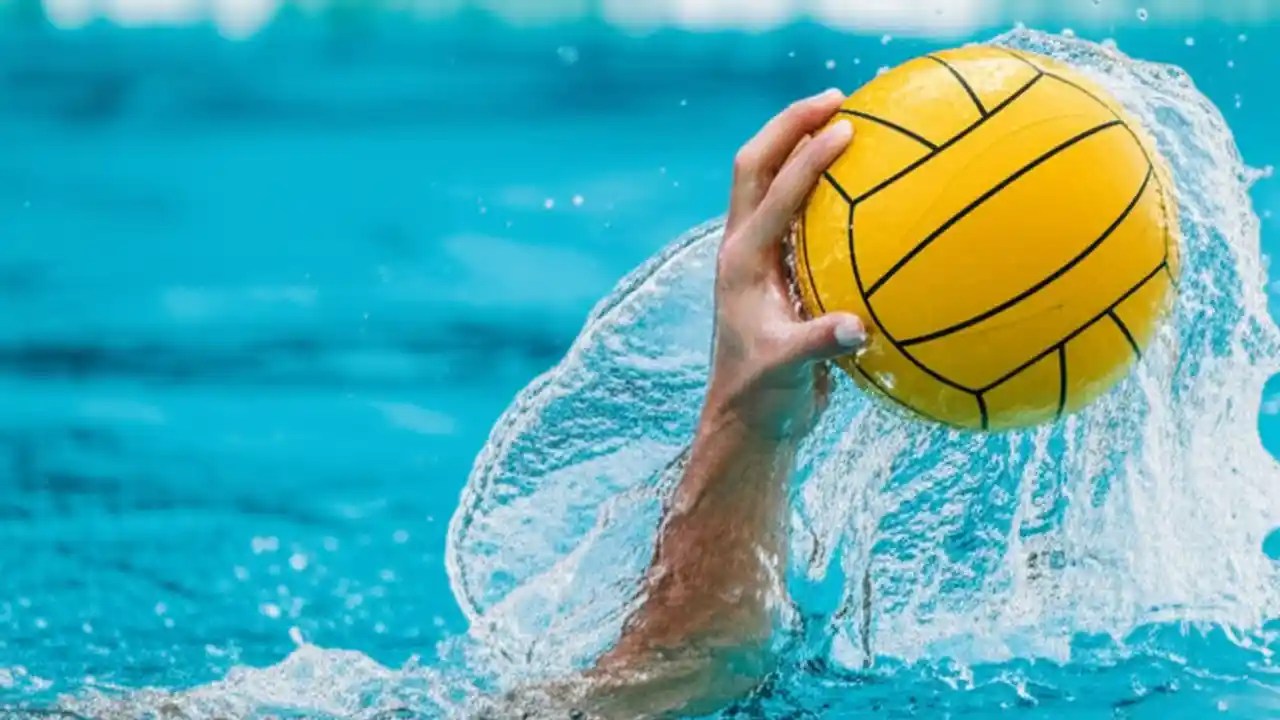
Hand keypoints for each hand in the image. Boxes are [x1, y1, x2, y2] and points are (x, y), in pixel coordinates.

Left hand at [704, 89, 866, 441]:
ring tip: (845, 117)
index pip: (776, 194)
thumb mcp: (788, 373)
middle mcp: (742, 248)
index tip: (849, 128)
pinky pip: (791, 209)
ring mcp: (755, 255)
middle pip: (755, 164)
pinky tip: (862, 182)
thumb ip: (818, 347)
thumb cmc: (763, 398)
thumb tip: (859, 328)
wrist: (748, 420)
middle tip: (839, 97)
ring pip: (765, 179)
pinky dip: (816, 183)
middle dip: (790, 124)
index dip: (810, 158)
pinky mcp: (773, 269)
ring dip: (796, 143)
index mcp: (741, 263)